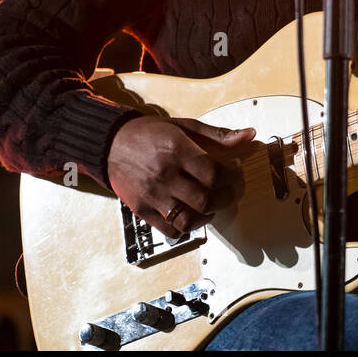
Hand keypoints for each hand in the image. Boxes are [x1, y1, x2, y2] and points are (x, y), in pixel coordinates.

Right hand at [106, 116, 255, 238]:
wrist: (109, 143)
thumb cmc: (149, 133)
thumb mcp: (183, 126)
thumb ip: (217, 134)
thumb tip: (248, 135)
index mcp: (176, 151)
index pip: (214, 173)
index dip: (231, 176)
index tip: (234, 172)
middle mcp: (165, 176)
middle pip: (205, 199)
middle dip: (225, 198)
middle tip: (228, 191)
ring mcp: (152, 196)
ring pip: (189, 220)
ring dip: (207, 216)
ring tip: (211, 205)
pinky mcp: (142, 210)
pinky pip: (170, 230)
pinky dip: (186, 228)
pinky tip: (191, 214)